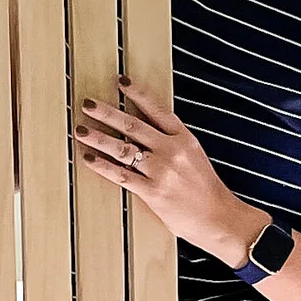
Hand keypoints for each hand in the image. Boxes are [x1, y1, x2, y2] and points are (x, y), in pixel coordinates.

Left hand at [73, 80, 250, 260]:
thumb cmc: (207, 190)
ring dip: (98, 137)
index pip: (157, 109)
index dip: (137, 93)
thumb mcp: (195, 156)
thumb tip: (144, 127)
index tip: (120, 81)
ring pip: (122, 148)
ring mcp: (161, 171)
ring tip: (80, 130)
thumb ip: (172, 142)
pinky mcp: (153, 192)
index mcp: (184, 139)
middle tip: (88, 104)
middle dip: (107, 113)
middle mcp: (172, 151)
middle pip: (133, 125)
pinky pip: (121, 175)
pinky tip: (89, 158)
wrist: (220, 219)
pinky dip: (102, 166)